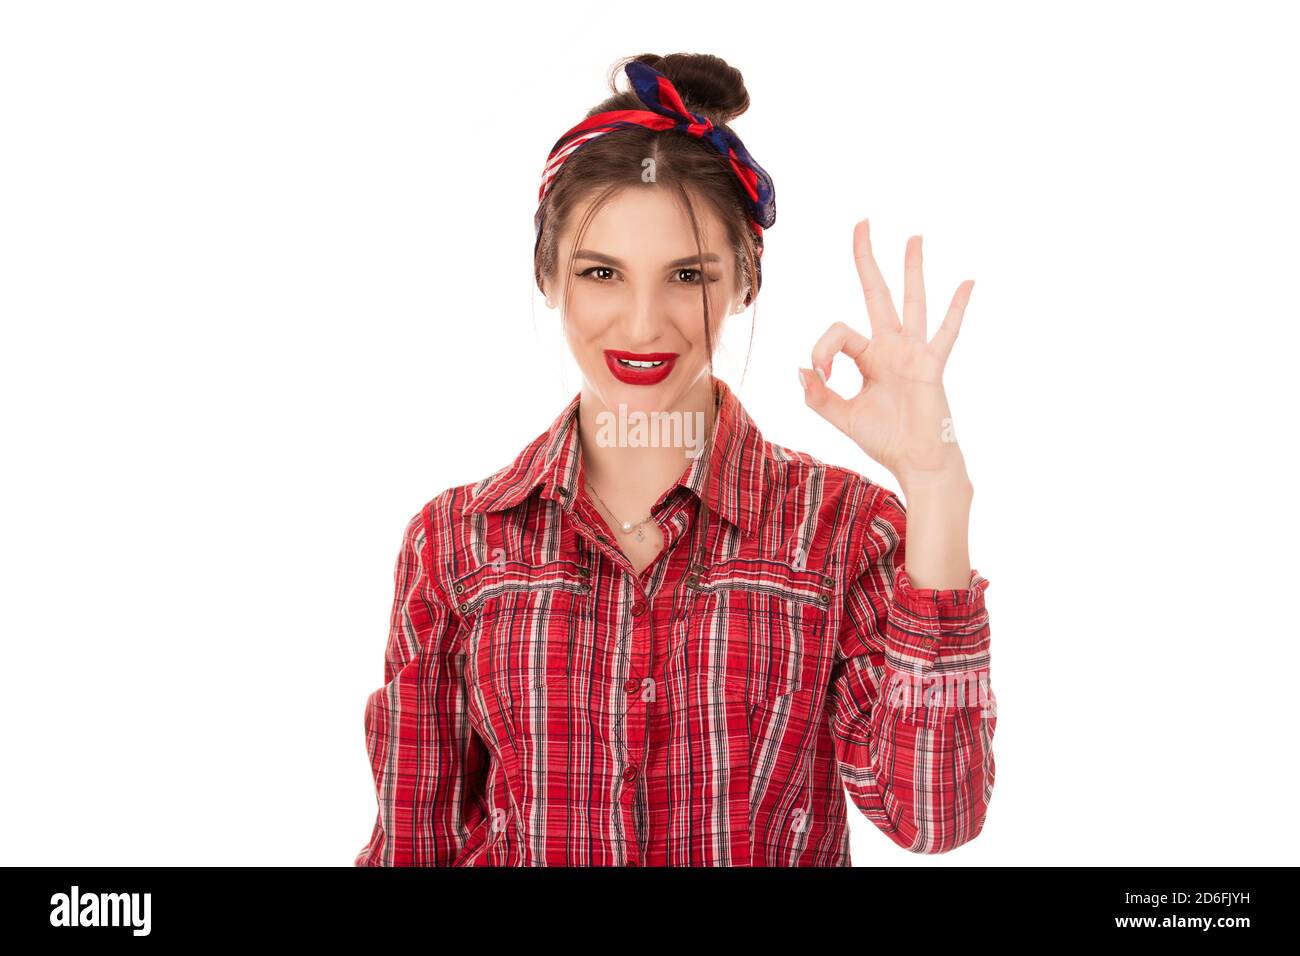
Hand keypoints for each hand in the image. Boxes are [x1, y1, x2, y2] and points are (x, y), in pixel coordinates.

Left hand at [799, 218, 974, 491]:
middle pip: (877, 293)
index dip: (822, 348)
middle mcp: (891, 347)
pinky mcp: (931, 365)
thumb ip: (818, 395)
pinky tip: (967, 282)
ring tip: (913, 237)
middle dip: (867, 259)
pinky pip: (946, 332)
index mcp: (868, 356)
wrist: (915, 461)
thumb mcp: (842, 416)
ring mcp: (914, 352)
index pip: (838, 332)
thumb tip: (800, 369)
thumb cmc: (884, 439)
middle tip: (862, 223)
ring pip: (911, 301)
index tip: (820, 375)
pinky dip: (956, 308)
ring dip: (911, 268)